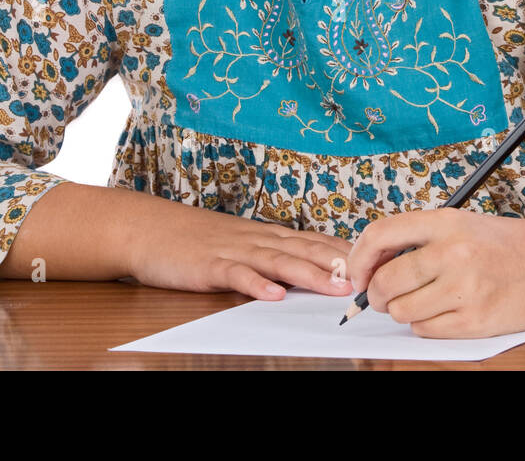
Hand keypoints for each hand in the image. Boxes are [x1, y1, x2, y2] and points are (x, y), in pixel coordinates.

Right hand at [126, 201, 355, 301]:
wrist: (148, 228)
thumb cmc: (195, 240)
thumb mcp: (240, 243)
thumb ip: (271, 255)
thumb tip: (307, 269)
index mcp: (267, 235)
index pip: (315, 242)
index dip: (347, 253)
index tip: (376, 261)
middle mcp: (257, 239)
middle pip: (306, 250)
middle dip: (340, 264)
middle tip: (370, 277)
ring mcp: (234, 251)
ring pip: (279, 261)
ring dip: (310, 274)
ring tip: (336, 288)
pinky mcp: (209, 266)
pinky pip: (236, 275)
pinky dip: (256, 285)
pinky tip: (274, 296)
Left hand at [345, 207, 524, 337]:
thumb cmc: (503, 246)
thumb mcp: (461, 224)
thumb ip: (418, 239)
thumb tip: (368, 266)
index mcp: (446, 222)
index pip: (381, 235)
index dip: (358, 259)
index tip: (355, 273)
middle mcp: (454, 253)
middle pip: (386, 282)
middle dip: (376, 295)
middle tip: (383, 296)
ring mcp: (465, 289)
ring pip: (401, 311)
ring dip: (403, 311)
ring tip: (424, 299)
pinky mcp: (474, 321)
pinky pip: (424, 330)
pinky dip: (425, 325)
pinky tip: (445, 310)